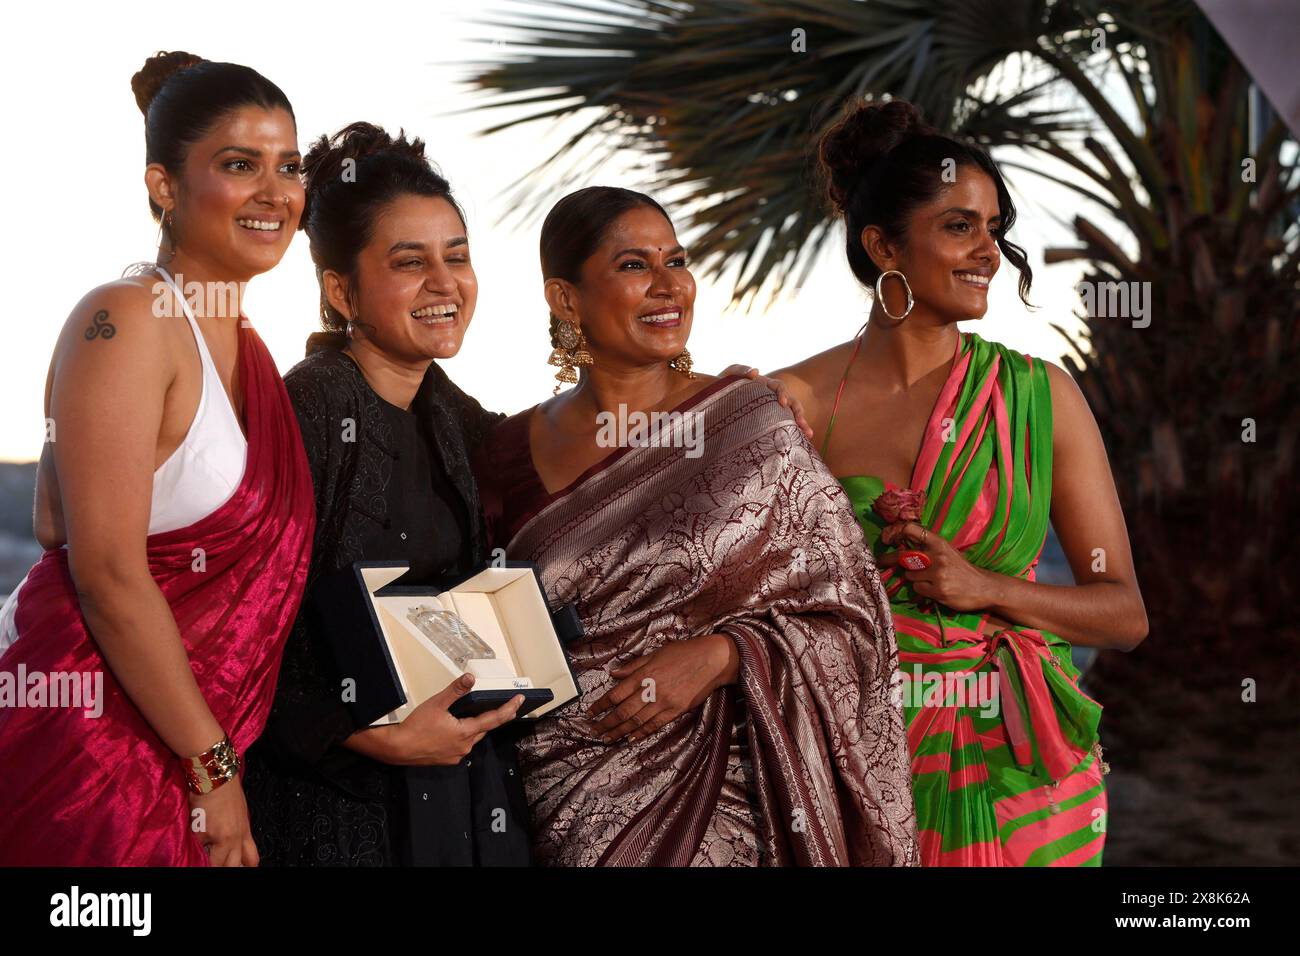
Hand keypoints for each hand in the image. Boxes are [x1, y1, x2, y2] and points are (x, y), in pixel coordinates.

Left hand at [188, 774, 257, 866]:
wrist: (218, 778)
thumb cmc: (205, 799)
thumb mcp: (196, 827)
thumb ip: (200, 845)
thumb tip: (202, 855)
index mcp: (225, 840)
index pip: (218, 865)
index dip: (210, 867)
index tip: (203, 865)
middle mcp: (239, 837)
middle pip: (237, 864)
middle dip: (227, 867)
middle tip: (218, 864)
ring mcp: (246, 830)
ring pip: (252, 857)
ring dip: (244, 863)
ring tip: (236, 864)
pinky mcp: (247, 822)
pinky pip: (251, 843)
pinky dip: (244, 850)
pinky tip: (235, 850)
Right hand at [389, 673, 524, 766]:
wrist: (397, 748)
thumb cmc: (414, 728)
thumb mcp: (437, 704)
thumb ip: (456, 691)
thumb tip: (470, 678)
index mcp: (465, 732)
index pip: (494, 719)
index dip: (509, 709)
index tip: (519, 701)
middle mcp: (464, 746)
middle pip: (485, 728)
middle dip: (493, 716)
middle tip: (503, 704)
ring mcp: (456, 754)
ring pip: (473, 737)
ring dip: (476, 726)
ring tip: (474, 713)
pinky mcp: (448, 759)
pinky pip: (462, 745)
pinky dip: (463, 735)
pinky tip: (456, 728)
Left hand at [589, 633, 739, 743]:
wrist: (711, 660)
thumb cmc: (683, 652)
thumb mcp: (655, 653)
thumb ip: (633, 666)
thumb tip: (613, 673)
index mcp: (644, 674)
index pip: (616, 694)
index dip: (601, 705)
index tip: (590, 713)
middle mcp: (651, 690)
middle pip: (623, 711)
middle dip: (606, 723)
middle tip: (594, 731)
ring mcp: (664, 702)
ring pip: (637, 721)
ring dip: (620, 731)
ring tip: (608, 738)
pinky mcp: (676, 710)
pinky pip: (655, 725)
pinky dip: (642, 733)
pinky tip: (631, 738)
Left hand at [720, 365, 813, 439]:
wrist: (715, 400)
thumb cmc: (723, 385)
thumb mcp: (729, 374)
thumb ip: (740, 370)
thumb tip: (755, 371)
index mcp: (765, 386)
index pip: (779, 387)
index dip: (783, 394)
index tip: (782, 404)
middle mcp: (772, 397)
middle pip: (791, 402)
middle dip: (798, 413)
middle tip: (801, 424)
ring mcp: (772, 410)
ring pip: (791, 415)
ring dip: (801, 424)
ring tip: (808, 435)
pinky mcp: (769, 422)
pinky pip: (783, 426)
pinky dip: (793, 433)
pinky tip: (800, 442)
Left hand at [878, 521, 996, 612]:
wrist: (985, 587)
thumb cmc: (962, 569)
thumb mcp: (947, 551)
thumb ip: (927, 548)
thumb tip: (900, 546)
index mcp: (939, 542)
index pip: (912, 529)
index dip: (896, 532)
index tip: (887, 538)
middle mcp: (937, 556)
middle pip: (903, 556)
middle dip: (889, 560)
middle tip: (880, 561)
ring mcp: (938, 573)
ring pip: (909, 575)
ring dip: (914, 579)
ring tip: (928, 580)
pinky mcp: (939, 590)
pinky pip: (917, 589)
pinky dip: (921, 591)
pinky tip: (934, 590)